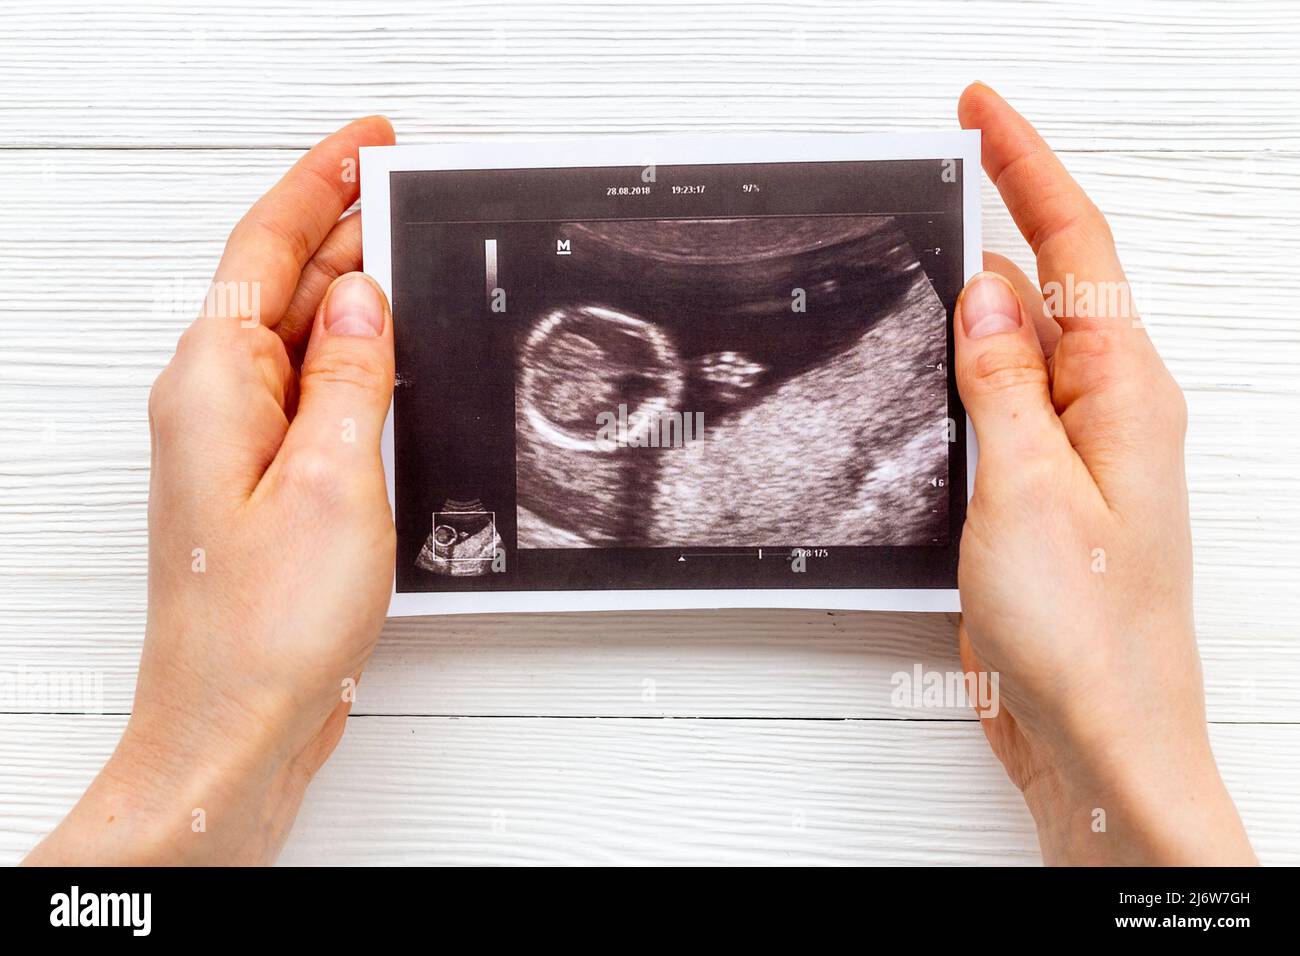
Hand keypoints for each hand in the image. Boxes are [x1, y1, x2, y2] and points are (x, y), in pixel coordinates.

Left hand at [26, 118, 397, 864]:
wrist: (237, 723)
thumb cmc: (264, 624)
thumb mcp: (331, 478)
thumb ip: (348, 374)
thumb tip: (361, 296)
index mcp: (217, 383)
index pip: (265, 245)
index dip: (321, 183)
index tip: (372, 145)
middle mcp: (219, 403)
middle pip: (283, 282)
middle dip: (348, 228)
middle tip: (416, 194)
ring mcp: (243, 443)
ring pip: (303, 336)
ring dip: (357, 293)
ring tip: (419, 260)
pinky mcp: (270, 482)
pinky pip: (314, 391)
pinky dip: (358, 360)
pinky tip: (395, 362)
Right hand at [953, 84, 1254, 863]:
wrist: (1098, 742)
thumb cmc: (1090, 640)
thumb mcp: (1031, 492)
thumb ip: (1005, 385)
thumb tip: (988, 292)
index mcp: (1122, 395)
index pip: (1076, 247)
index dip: (1029, 166)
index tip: (982, 110)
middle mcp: (1103, 414)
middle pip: (1049, 282)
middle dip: (997, 216)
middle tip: (939, 166)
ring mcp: (1068, 454)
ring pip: (1014, 346)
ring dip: (970, 300)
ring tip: (920, 256)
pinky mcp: (1034, 493)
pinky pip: (995, 405)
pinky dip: (958, 374)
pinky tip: (928, 369)